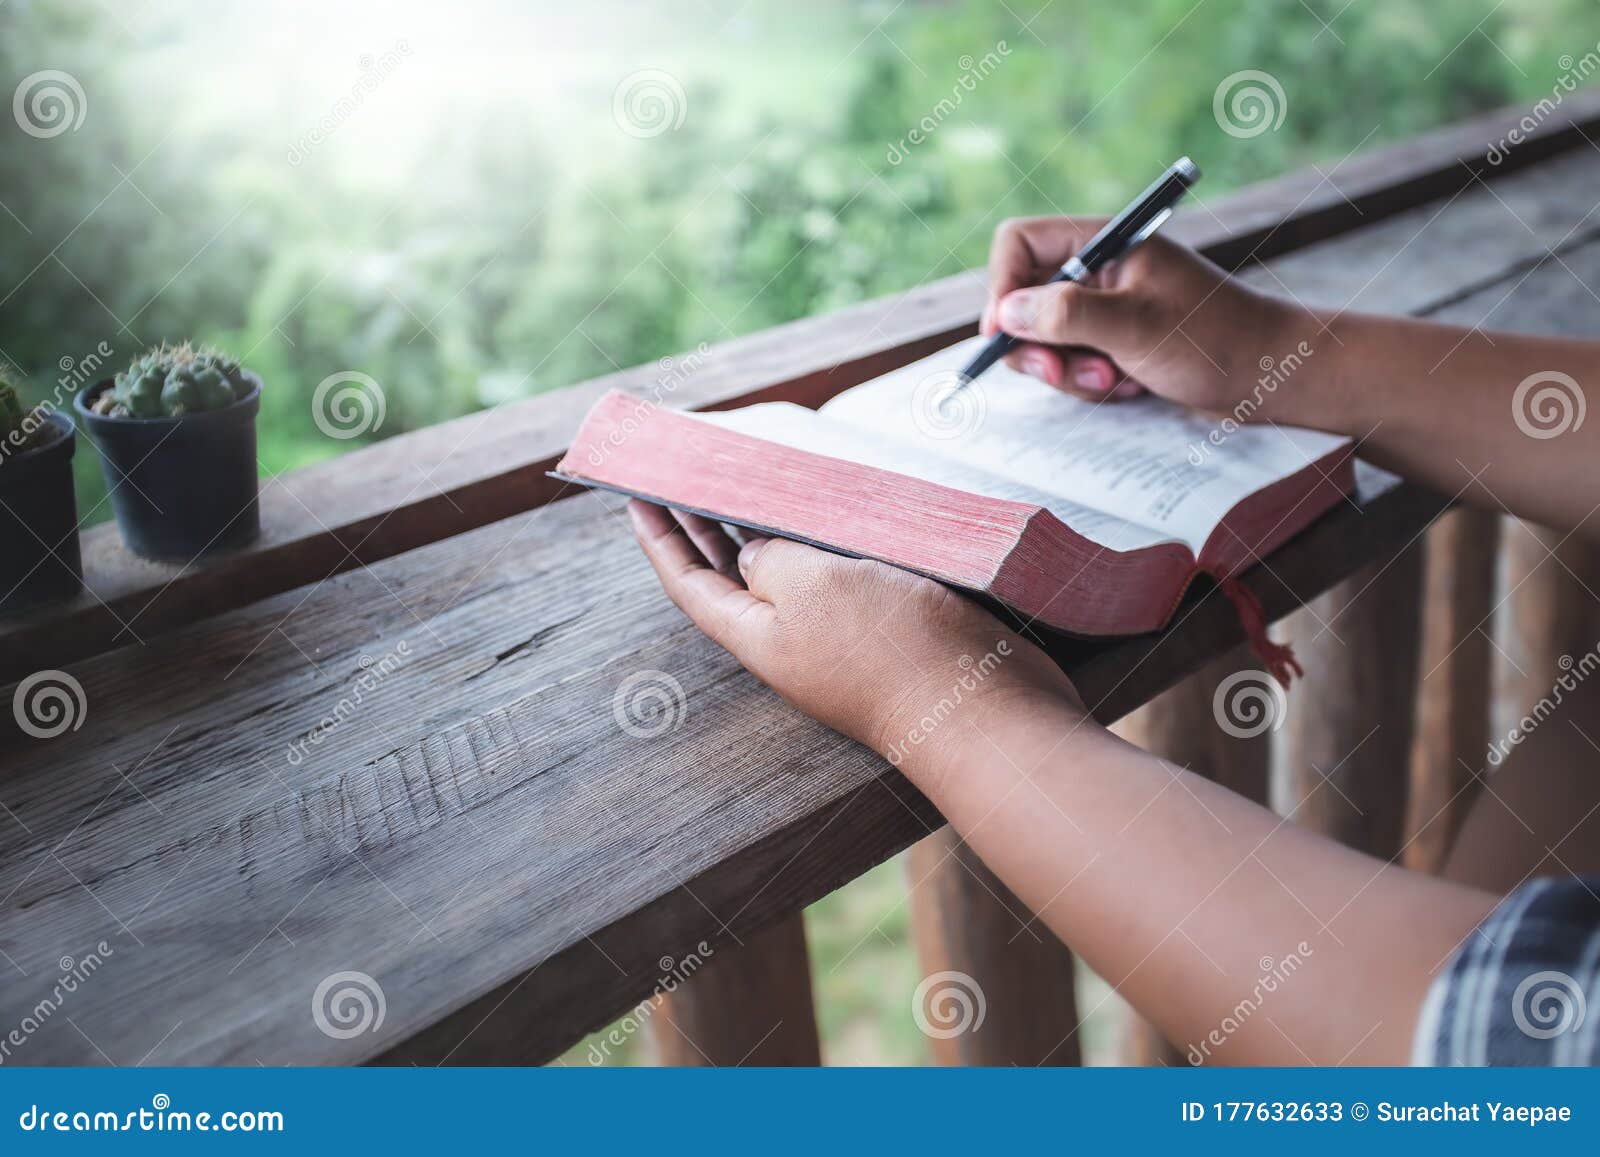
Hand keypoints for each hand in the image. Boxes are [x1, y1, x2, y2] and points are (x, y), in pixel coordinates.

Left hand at [627, 501, 1083, 768]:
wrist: (985, 709)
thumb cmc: (893, 650)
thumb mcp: (812, 587)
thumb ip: (772, 561)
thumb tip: (754, 555)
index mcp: (759, 635)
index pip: (690, 582)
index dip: (662, 537)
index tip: (637, 492)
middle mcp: (793, 639)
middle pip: (732, 579)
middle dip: (705, 528)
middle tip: (687, 478)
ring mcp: (843, 638)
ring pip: (790, 575)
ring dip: (765, 530)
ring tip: (748, 485)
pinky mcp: (891, 629)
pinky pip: (840, 578)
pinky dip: (824, 542)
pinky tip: (832, 516)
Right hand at [981, 216, 1295, 418]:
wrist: (1270, 375)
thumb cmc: (1215, 340)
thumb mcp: (1135, 327)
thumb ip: (1066, 316)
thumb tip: (1006, 313)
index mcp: (1106, 244)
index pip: (1020, 244)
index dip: (1001, 287)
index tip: (1003, 336)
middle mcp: (1099, 270)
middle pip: (1024, 299)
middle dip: (1038, 344)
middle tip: (1059, 371)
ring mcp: (1105, 308)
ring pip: (1045, 340)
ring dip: (1070, 372)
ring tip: (1116, 380)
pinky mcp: (1114, 342)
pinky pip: (1074, 364)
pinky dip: (1092, 383)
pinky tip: (1131, 385)